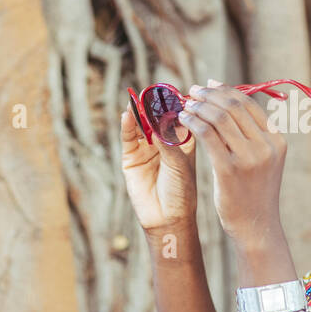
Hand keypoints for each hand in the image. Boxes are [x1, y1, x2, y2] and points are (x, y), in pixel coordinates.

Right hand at [119, 104, 197, 234]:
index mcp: (183, 141)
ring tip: (139, 99)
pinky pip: (128, 137)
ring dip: (140, 112)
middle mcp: (164, 141)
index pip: (179, 116)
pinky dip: (127, 125)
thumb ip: (168, 141)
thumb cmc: (182, 192)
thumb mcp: (180, 163)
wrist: (168, 218)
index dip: (176, 104)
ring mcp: (147, 148)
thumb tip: (157, 118)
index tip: (175, 93)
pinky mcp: (131, 157)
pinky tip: (127, 115)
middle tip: (153, 93)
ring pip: (142, 124)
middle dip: (155, 105)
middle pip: (158, 117)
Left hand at [177, 79, 285, 241]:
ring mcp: (248, 158)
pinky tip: (183, 120)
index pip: (248, 104)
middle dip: (209, 95)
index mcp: (276, 140)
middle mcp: (266, 146)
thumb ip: (253, 136)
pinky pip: (206, 136)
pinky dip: (192, 123)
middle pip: (233, 107)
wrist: (256, 226)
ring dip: (198, 107)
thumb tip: (230, 104)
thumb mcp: (265, 161)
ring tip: (185, 105)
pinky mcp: (228, 170)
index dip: (225, 90)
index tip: (209, 85)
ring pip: (218, 118)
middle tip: (192, 91)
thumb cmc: (255, 192)